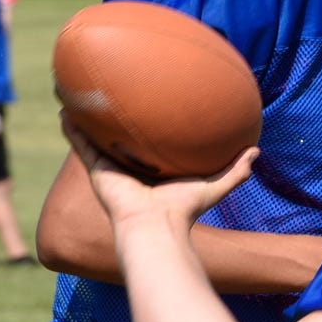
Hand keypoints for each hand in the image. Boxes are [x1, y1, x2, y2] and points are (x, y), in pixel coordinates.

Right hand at [61, 114, 256, 232]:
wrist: (157, 226)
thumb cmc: (184, 210)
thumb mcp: (214, 185)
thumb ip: (236, 170)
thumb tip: (256, 150)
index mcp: (153, 170)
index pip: (149, 145)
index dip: (146, 129)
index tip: (148, 108)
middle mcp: (130, 167)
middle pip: (120, 138)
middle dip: (114, 121)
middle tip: (112, 95)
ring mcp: (111, 168)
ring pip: (95, 138)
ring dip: (86, 119)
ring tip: (78, 97)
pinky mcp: (97, 170)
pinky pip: (81, 145)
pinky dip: (72, 129)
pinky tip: (65, 111)